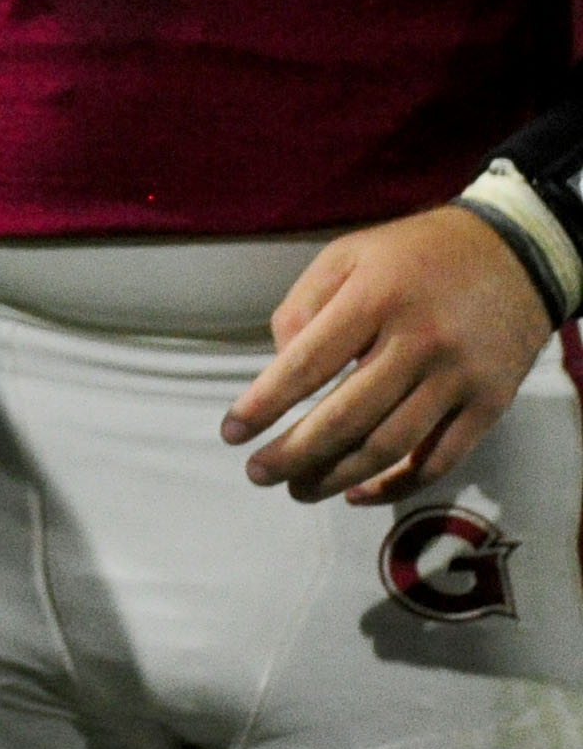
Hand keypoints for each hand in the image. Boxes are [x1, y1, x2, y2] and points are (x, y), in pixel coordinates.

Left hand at [223, 205, 556, 505]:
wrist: (516, 255)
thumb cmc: (413, 255)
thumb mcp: (347, 255)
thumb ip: (304, 306)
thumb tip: (279, 365)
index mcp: (375, 299)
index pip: (308, 364)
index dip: (265, 404)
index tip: (231, 433)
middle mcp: (420, 342)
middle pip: (348, 416)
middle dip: (296, 454)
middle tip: (258, 473)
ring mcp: (459, 378)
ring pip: (391, 446)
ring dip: (338, 476)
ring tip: (298, 489)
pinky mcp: (491, 405)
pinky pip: (440, 459)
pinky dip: (397, 486)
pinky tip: (358, 492)